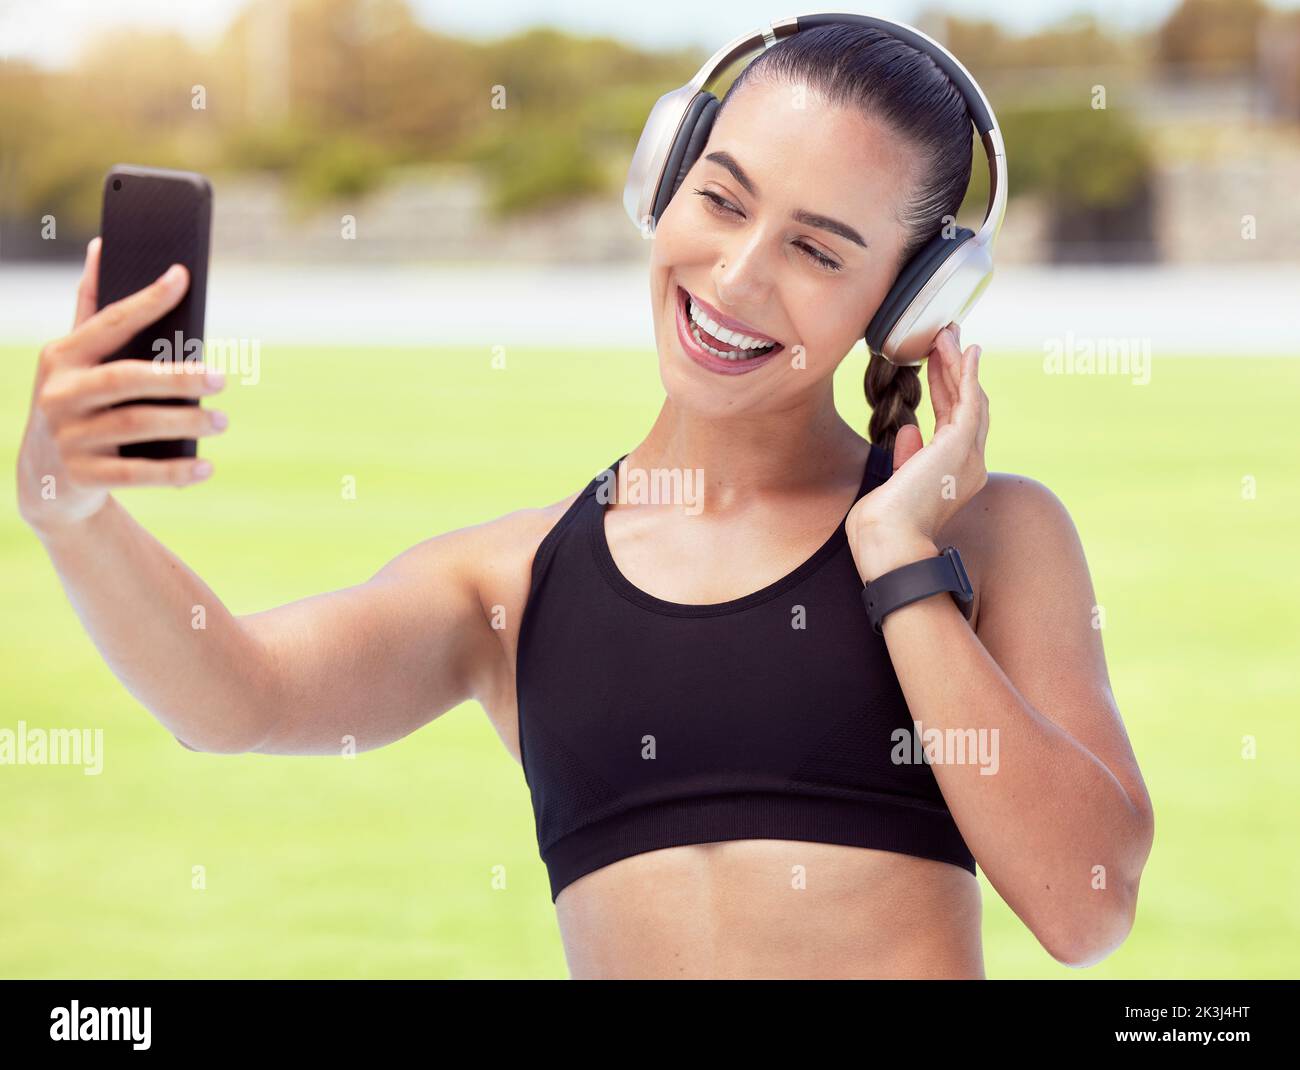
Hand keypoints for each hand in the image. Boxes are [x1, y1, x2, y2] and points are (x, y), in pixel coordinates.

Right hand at [15, 237, 226, 535]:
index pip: (109, 322)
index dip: (146, 300)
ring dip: (185, 422)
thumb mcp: (74, 359)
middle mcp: (60, 393)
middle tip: (223, 378)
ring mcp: (68, 436)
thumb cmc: (75, 402)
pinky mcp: (81, 475)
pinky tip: (205, 468)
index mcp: (63, 357)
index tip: (182, 276)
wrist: (45, 479)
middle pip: (125, 378)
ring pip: (135, 424)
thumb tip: (100, 246)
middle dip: (177, 377)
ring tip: (222, 420)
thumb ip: (90, 308)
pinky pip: (134, 474)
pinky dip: (173, 472)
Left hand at [846, 321, 987, 582]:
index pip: (952, 422)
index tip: (936, 364)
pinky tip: (964, 351)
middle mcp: (968, 464)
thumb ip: (907, 456)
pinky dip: (967, 373)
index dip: (946, 389)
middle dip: (955, 369)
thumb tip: (908, 429)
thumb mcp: (896, 483)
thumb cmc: (883, 524)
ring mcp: (968, 455)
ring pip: (969, 398)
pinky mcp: (960, 446)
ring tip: (948, 334)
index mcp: (953, 475)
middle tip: (947, 337)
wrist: (887, 543)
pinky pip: (969, 400)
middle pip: (966, 405)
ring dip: (959, 364)